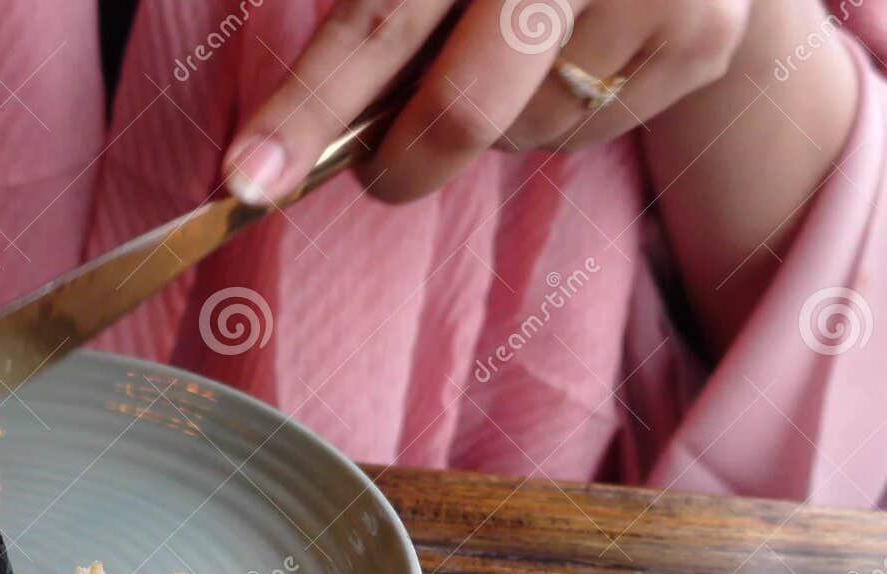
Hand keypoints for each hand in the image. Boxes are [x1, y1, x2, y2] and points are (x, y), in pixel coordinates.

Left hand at [224, 0, 749, 203]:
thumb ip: (379, 14)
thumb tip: (282, 140)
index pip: (376, 20)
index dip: (306, 109)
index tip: (245, 182)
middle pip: (463, 107)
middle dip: (400, 161)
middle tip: (379, 175)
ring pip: (522, 130)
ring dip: (493, 122)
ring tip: (512, 49)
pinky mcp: (702, 34)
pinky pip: (584, 133)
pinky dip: (558, 117)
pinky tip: (575, 53)